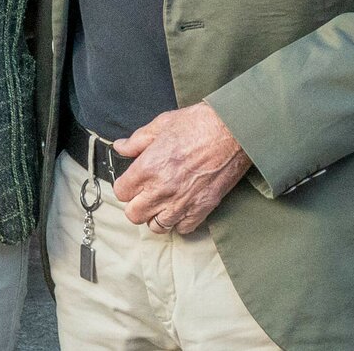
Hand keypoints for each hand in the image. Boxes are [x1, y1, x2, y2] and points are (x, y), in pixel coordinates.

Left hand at [111, 101, 250, 235]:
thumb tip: (121, 146)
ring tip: (162, 202)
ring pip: (157, 226)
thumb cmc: (197, 124)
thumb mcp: (160, 125)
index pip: (121, 192)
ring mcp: (182, 202)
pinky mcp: (202, 209)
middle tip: (144, 193)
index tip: (132, 181)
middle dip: (136, 205)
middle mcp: (162, 190)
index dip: (125, 186)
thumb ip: (137, 140)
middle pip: (134, 215)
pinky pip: (182, 228)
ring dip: (156, 215)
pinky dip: (179, 221)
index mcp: (148, 168)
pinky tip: (181, 207)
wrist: (232, 132)